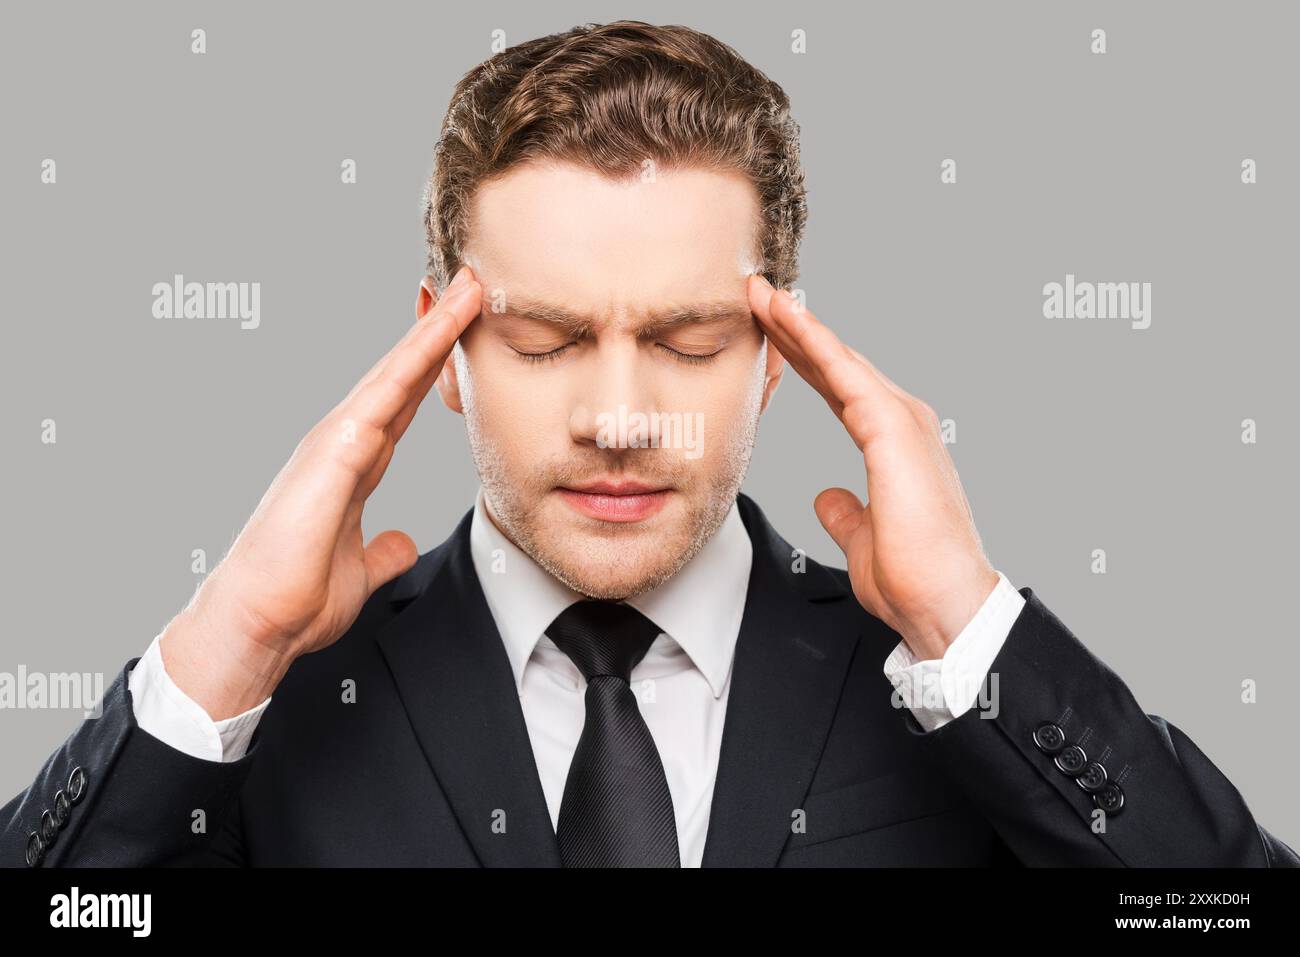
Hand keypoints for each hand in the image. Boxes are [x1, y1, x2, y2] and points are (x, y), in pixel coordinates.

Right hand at [160, 266, 482, 718]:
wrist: (260, 624)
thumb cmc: (298, 597)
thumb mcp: (359, 570)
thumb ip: (381, 550)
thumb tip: (400, 542)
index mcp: (354, 464)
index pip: (404, 403)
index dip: (435, 368)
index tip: (467, 334)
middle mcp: (344, 442)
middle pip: (402, 374)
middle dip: (438, 329)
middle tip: (473, 285)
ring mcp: (335, 441)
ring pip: (395, 371)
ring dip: (433, 328)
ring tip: (469, 289)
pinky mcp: (332, 451)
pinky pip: (384, 395)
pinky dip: (414, 359)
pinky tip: (441, 331)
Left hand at [748, 274, 998, 660]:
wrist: (943, 603)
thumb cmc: (913, 579)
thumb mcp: (863, 539)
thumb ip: (845, 512)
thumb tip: (827, 497)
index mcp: (892, 444)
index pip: (837, 389)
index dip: (802, 359)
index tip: (768, 332)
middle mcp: (901, 423)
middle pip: (837, 364)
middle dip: (795, 329)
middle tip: (757, 294)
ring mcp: (901, 421)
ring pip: (840, 359)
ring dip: (799, 324)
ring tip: (762, 292)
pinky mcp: (894, 429)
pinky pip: (846, 376)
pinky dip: (816, 343)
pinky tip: (789, 317)